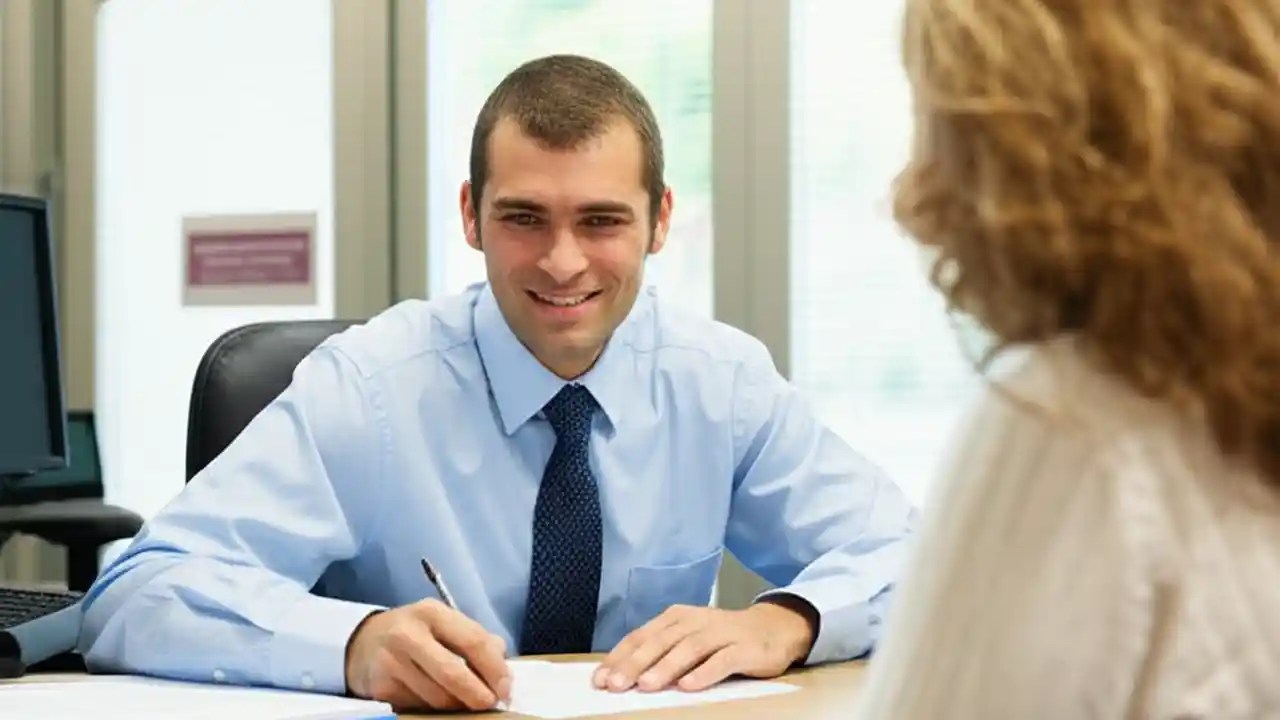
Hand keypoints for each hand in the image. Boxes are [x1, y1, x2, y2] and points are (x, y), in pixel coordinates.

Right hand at [344, 599, 510, 711]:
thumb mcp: (443, 624)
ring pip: (437, 697)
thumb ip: (475, 639)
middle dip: (478, 694)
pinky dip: (433, 708)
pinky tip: (435, 699)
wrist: (362, 643)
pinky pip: (418, 706)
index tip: (506, 689)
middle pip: (453, 673)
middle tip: (490, 704)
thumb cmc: (415, 633)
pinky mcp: (381, 687)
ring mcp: (391, 661)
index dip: (494, 669)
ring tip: (463, 701)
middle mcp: (408, 634)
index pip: (473, 641)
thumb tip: (503, 667)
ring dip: (457, 705)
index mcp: (432, 612)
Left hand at [592, 599, 815, 693]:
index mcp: (675, 618)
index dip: (619, 657)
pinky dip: (704, 673)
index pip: (641, 636)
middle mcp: (695, 621)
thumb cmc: (721, 638)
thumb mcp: (687, 639)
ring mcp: (720, 633)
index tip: (600, 679)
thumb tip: (622, 674)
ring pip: (688, 649)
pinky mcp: (743, 648)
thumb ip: (660, 652)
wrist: (773, 628)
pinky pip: (722, 660)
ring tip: (646, 685)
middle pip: (660, 642)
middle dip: (635, 664)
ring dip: (666, 667)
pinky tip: (689, 686)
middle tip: (616, 684)